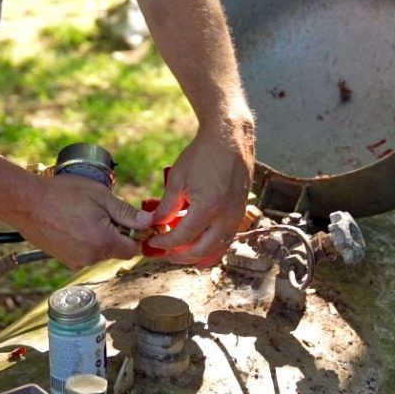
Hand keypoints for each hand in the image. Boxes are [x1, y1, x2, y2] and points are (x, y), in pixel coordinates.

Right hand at [17, 174, 153, 269]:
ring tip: (83, 213)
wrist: (26, 202)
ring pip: (99, 250)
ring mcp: (74, 261)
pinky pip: (83, 251)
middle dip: (115, 232)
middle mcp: (90, 258)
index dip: (136, 235)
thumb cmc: (62, 195)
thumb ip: (126, 212)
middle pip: (115, 249)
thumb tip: (148, 222)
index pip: (132, 249)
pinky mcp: (63, 259)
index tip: (131, 221)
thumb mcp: (100, 196)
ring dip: (98, 235)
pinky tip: (72, 221)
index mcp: (103, 243)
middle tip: (102, 210)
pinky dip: (83, 239)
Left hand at [145, 113, 254, 267]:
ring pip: (218, 250)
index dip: (165, 243)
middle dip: (181, 256)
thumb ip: (167, 206)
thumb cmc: (202, 155)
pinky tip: (197, 240)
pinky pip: (226, 239)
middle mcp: (226, 217)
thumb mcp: (177, 179)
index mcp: (209, 207)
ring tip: (180, 251)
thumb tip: (156, 224)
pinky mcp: (240, 213)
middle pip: (202, 251)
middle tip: (165, 252)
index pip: (183, 238)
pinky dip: (211, 246)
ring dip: (197, 255)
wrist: (230, 138)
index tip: (153, 242)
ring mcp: (237, 216)